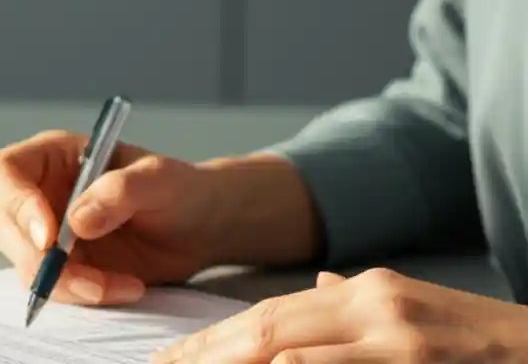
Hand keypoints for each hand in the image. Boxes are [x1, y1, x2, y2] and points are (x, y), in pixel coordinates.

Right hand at [0, 130, 224, 306]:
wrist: (200, 226)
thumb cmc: (178, 187)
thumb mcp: (160, 178)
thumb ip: (120, 190)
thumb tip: (78, 221)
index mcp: (52, 157)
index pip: (2, 172)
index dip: (14, 202)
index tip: (49, 234)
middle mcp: (41, 193)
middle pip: (5, 226)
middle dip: (40, 257)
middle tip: (88, 275)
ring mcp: (49, 234)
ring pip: (27, 265)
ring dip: (69, 284)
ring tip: (122, 285)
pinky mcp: (65, 267)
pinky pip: (56, 289)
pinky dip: (87, 296)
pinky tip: (127, 288)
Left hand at [153, 267, 527, 362]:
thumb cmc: (476, 343)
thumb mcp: (411, 309)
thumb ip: (352, 304)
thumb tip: (311, 291)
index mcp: (364, 290)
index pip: (269, 312)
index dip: (213, 336)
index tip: (170, 356)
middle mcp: (371, 305)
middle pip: (267, 327)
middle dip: (206, 353)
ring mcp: (394, 338)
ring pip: (290, 351)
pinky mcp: (414, 363)